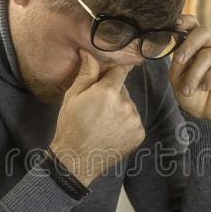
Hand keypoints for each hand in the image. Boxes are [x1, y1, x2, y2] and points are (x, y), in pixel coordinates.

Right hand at [50, 50, 145, 186]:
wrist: (77, 160)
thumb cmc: (71, 126)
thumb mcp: (73, 97)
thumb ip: (86, 73)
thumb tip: (89, 52)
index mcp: (109, 92)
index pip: (121, 70)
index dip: (114, 71)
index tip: (111, 74)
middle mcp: (126, 104)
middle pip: (123, 89)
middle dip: (113, 93)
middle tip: (97, 106)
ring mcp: (135, 121)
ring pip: (129, 105)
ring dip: (120, 109)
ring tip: (103, 121)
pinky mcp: (139, 134)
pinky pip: (134, 121)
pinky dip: (125, 123)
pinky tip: (111, 130)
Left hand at [170, 15, 210, 120]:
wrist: (205, 114)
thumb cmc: (192, 93)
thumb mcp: (177, 77)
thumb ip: (178, 60)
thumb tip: (177, 46)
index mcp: (198, 45)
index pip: (194, 25)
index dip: (186, 21)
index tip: (176, 24)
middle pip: (204, 32)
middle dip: (189, 45)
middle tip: (179, 61)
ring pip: (210, 54)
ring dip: (195, 73)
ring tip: (189, 89)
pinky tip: (206, 86)